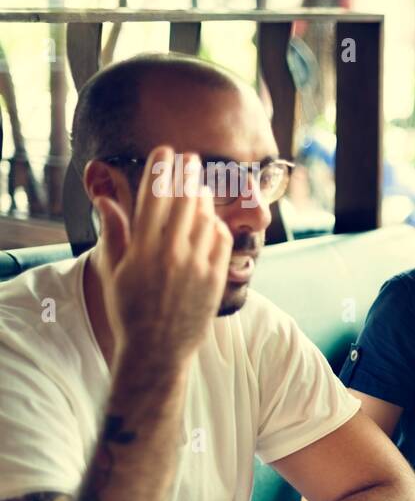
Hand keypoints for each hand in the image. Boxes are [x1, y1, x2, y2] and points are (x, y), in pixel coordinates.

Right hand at [92, 147, 232, 367]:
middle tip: (191, 158)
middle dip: (187, 173)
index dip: (160, 168)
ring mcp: (196, 265)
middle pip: (183, 199)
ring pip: (204, 217)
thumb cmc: (129, 310)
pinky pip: (221, 240)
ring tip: (200, 186)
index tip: (165, 150)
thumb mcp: (113, 272)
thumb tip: (107, 200)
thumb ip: (114, 234)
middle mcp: (170, 253)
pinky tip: (211, 220)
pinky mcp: (215, 278)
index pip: (153, 196)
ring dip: (203, 196)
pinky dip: (216, 225)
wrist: (157, 350)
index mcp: (141, 249)